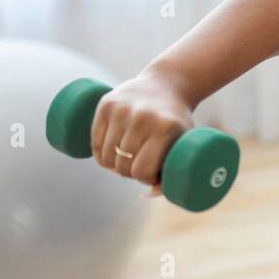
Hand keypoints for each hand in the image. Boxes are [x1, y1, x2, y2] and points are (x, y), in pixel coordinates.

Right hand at [89, 70, 194, 196]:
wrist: (166, 83)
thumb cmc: (176, 121)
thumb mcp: (183, 143)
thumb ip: (171, 173)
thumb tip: (145, 195)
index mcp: (165, 129)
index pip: (142, 170)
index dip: (144, 179)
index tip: (150, 175)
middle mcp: (142, 118)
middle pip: (123, 164)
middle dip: (128, 173)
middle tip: (136, 167)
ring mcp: (122, 109)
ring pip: (106, 156)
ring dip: (112, 166)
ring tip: (124, 161)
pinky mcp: (106, 103)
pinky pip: (95, 140)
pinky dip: (99, 154)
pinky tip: (108, 156)